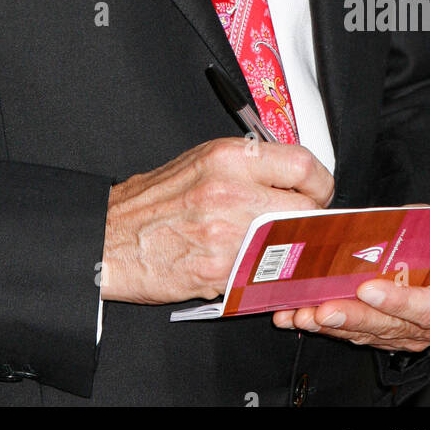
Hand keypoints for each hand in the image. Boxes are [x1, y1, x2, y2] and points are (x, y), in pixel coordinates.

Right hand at [101, 137, 333, 304]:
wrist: (110, 238)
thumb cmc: (152, 202)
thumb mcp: (201, 161)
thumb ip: (248, 166)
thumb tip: (290, 177)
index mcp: (228, 157)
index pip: (302, 164)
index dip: (318, 183)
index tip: (316, 192)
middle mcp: (231, 191)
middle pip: (306, 208)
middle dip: (309, 220)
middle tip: (298, 224)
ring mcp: (228, 234)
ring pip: (291, 245)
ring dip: (289, 250)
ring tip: (271, 247)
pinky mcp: (221, 271)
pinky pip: (263, 272)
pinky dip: (261, 272)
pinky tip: (245, 265)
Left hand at [272, 237, 429, 351]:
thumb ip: (408, 227)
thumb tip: (369, 222)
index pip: (429, 306)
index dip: (398, 301)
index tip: (366, 289)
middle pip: (393, 326)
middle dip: (353, 317)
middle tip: (323, 309)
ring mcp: (413, 334)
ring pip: (370, 334)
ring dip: (333, 326)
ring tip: (303, 314)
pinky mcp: (390, 338)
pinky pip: (359, 335)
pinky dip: (328, 327)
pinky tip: (301, 318)